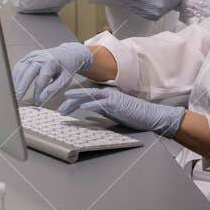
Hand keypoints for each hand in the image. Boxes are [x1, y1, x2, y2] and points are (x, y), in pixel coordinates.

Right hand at [12, 42, 92, 105]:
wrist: (68, 53)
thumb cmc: (67, 68)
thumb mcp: (65, 80)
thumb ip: (54, 89)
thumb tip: (41, 99)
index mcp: (51, 62)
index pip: (41, 80)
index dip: (38, 93)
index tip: (36, 104)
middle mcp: (40, 57)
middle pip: (27, 73)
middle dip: (21, 87)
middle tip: (16, 99)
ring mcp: (33, 55)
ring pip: (20, 69)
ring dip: (15, 82)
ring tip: (12, 95)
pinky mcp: (28, 56)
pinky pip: (19, 66)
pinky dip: (15, 76)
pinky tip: (13, 86)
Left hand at [59, 88, 185, 137]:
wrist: (150, 115)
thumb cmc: (134, 115)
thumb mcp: (113, 113)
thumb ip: (101, 112)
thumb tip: (88, 116)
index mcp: (106, 95)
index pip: (85, 96)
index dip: (73, 100)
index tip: (63, 107)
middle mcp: (107, 93)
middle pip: (83, 95)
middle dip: (70, 101)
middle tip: (59, 109)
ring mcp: (111, 97)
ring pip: (88, 96)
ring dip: (75, 101)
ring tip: (64, 106)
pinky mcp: (115, 103)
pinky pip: (100, 103)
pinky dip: (90, 103)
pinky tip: (81, 106)